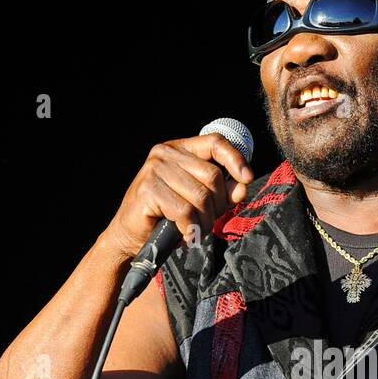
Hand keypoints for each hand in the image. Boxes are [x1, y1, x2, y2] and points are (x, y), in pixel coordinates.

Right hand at [101, 132, 253, 260]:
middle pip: (213, 175)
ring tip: (196, 232)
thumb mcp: (199, 201)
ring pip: (201, 196)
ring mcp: (154, 169)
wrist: (130, 236)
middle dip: (218, 206)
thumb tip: (241, 186)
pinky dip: (190, 228)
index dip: (235, 158)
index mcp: (179, 149)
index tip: (247, 178)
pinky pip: (185, 211)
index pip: (215, 142)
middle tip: (207, 223)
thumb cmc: (166, 217)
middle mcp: (165, 154)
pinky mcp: (148, 190)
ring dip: (204, 222)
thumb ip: (221, 191)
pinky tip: (185, 235)